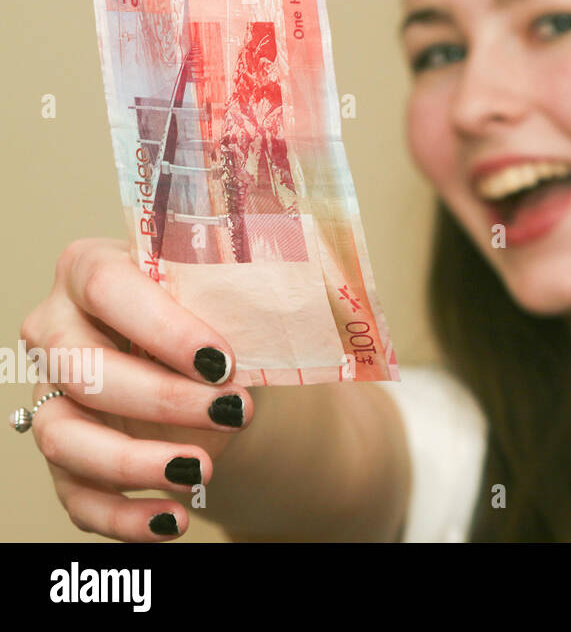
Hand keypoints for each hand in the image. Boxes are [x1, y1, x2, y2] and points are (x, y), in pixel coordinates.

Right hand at [19, 239, 253, 540]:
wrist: (217, 369)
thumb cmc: (221, 318)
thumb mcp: (237, 295)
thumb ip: (248, 290)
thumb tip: (298, 300)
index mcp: (93, 268)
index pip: (106, 286)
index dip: (162, 327)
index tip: (222, 361)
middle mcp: (57, 329)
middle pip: (83, 366)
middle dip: (161, 397)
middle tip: (233, 412)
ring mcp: (53, 395)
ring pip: (63, 436)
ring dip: (131, 462)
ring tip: (200, 471)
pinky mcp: (65, 455)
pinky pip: (75, 495)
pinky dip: (122, 516)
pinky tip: (172, 522)